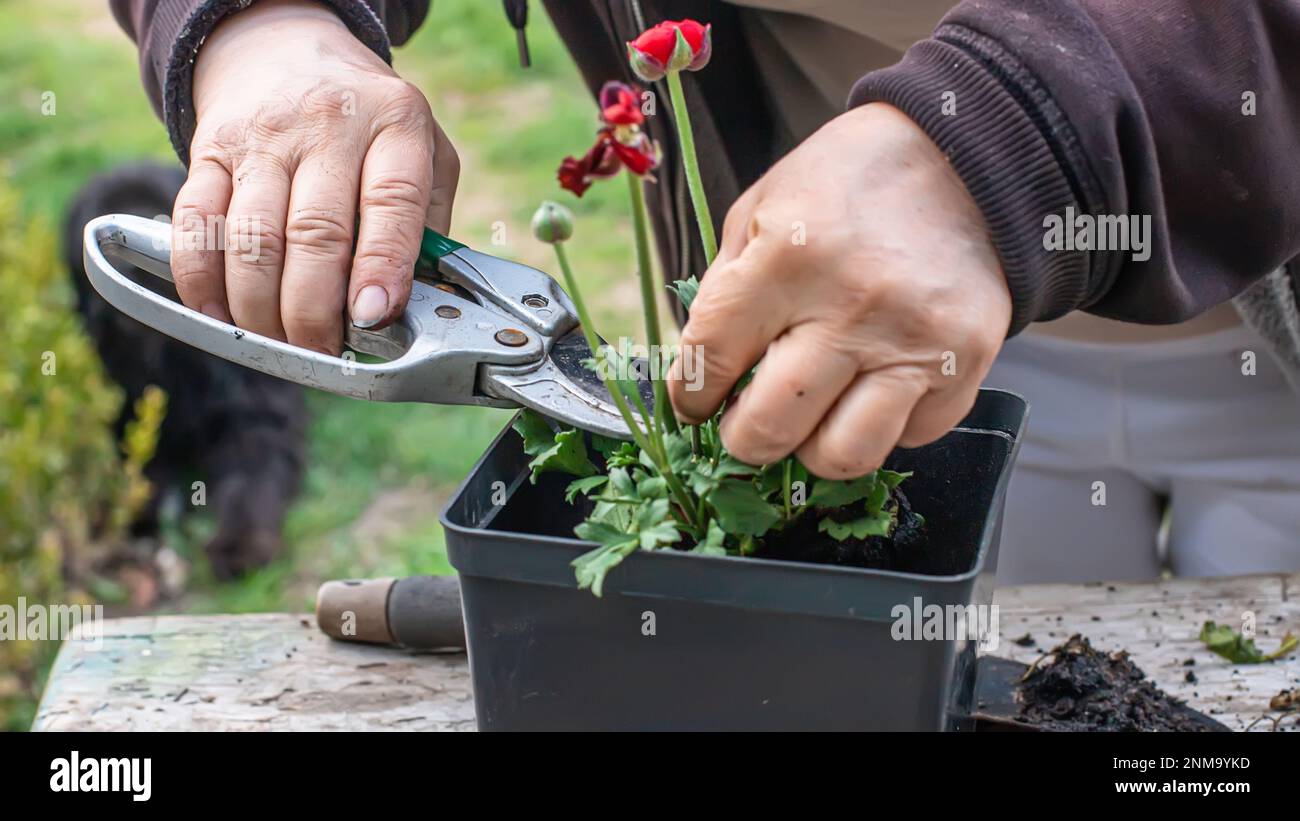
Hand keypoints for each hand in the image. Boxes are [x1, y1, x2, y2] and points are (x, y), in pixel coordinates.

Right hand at [171, 0, 457, 353]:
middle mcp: (327, 126)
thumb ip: (431, 221)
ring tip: (280, 342)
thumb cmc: (369, 120)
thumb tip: (418, 303)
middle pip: (314, 233)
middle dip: (315, 310)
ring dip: (261, 308)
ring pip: (252, 239)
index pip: (392, 203)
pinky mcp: (208, 150)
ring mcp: (262, 138)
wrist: (285, 47)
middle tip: (324, 350)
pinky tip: (220, 315)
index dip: (381, 267)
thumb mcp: (425, 149)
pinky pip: (196, 224)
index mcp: (394, 125)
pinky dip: (201, 281)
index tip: (373, 317)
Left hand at [668, 103, 1010, 477]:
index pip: (712, 360)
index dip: (690, 395)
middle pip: (771, 428)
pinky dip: (882, 426)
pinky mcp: (965, 363)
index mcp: (787, 259)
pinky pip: (911, 438)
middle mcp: (851, 307)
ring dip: (812, 451)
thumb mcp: (759, 211)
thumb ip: (723, 292)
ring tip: (807, 422)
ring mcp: (915, 341)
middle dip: (742, 440)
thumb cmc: (847, 184)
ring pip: (843, 456)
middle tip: (744, 426)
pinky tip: (870, 391)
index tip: (694, 403)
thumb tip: (700, 376)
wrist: (962, 158)